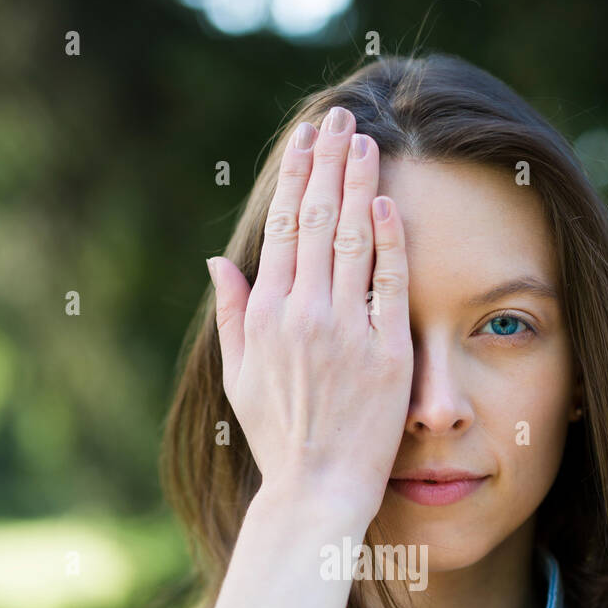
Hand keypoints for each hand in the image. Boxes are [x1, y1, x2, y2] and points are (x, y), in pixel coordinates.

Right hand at [208, 106, 412, 526]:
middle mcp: (303, 316)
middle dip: (329, 162)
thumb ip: (232, 314)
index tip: (306, 141)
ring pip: (353, 240)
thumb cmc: (278, 437)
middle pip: (318, 220)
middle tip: (340, 117)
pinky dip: (389, 240)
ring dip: (359, 183)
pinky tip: (388, 203)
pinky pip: (389, 284)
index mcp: (266, 316)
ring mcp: (347, 332)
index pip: (282, 228)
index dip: (296, 178)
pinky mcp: (387, 353)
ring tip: (367, 141)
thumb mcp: (240, 377)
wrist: (316, 490)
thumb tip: (217, 260)